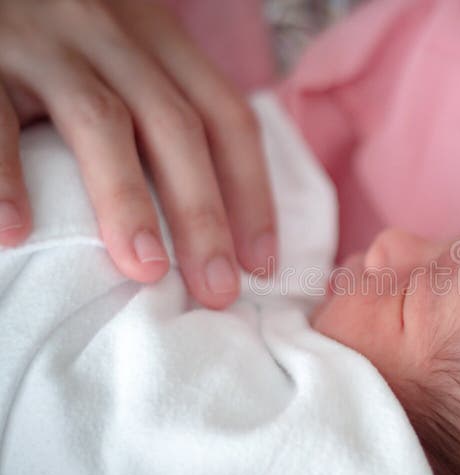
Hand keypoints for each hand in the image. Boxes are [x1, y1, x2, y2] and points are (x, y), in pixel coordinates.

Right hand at [0, 0, 276, 308]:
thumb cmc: (56, 28)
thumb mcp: (121, 47)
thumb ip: (156, 102)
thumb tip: (203, 208)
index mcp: (157, 36)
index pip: (226, 116)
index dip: (253, 193)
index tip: (262, 262)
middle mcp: (110, 32)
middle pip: (178, 127)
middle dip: (205, 215)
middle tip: (218, 290)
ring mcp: (45, 40)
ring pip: (103, 123)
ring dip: (129, 203)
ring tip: (146, 270)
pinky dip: (5, 175)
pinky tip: (15, 231)